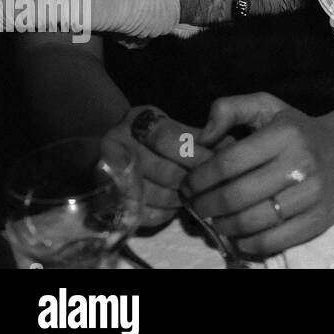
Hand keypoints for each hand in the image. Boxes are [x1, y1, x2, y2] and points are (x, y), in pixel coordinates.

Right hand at [105, 105, 211, 228]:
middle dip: (191, 180)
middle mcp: (117, 141)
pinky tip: (173, 208)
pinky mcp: (105, 197)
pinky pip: (140, 212)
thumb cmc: (156, 139)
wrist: (111, 151)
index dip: (197, 153)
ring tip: (194, 197)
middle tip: (210, 187)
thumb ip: (199, 136)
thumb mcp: (175, 127)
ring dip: (179, 199)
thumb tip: (228, 148)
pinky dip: (163, 213)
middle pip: (163, 170)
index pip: (170, 138)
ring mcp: (105, 171)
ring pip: (153, 193)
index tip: (219, 163)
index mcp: (139, 119)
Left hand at [182, 93, 333, 255]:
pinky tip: (238, 234)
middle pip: (235, 197)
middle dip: (205, 205)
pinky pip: (271, 242)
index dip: (198, 179)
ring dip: (222, 226)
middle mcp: (301, 163)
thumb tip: (202, 137)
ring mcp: (312, 194)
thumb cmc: (300, 129)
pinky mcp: (319, 220)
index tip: (188, 185)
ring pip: (250, 222)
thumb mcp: (268, 107)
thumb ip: (230, 109)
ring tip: (216, 219)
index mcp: (285, 134)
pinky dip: (246, 244)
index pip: (227, 163)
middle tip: (196, 206)